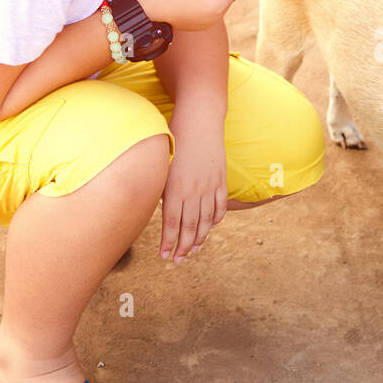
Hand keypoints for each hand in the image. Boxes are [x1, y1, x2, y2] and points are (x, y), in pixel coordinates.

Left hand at [158, 124, 227, 262]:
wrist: (198, 121)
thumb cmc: (174, 141)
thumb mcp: (163, 166)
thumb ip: (163, 190)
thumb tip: (161, 212)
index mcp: (175, 188)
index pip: (171, 223)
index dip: (168, 242)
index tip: (164, 256)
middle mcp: (193, 191)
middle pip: (189, 226)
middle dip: (182, 246)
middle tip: (177, 260)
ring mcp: (209, 186)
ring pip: (206, 220)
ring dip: (199, 238)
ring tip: (193, 250)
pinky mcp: (221, 180)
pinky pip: (220, 206)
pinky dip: (216, 219)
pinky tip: (210, 227)